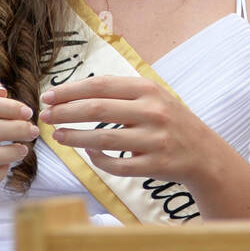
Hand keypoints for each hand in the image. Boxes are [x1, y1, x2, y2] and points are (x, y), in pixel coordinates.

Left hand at [40, 75, 205, 183]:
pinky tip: (87, 153)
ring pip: (102, 139)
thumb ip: (121, 93)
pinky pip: (116, 165)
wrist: (204, 152)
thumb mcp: (154, 97)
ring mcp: (154, 139)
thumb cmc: (170, 121)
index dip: (71, 90)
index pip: (101, 85)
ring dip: (74, 137)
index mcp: (149, 89)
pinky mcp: (155, 165)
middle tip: (45, 116)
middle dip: (65, 112)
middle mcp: (152, 111)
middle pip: (97, 109)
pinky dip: (97, 159)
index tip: (49, 95)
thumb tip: (74, 94)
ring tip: (57, 136)